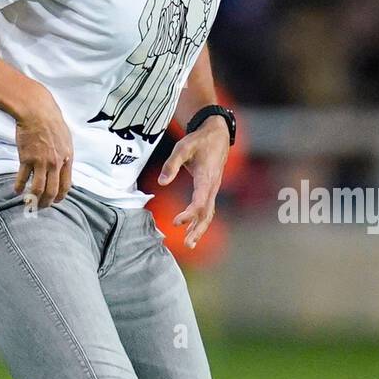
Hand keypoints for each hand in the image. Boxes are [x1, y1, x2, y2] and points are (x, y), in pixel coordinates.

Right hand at [13, 87, 73, 208]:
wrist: (37, 112)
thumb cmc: (52, 122)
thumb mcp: (66, 140)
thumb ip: (65, 155)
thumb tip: (64, 166)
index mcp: (67, 159)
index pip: (66, 185)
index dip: (60, 196)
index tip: (55, 201)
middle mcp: (56, 164)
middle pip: (52, 190)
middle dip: (46, 202)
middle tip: (41, 207)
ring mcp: (41, 162)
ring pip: (38, 188)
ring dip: (33, 198)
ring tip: (28, 202)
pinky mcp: (26, 158)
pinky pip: (22, 177)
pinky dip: (18, 186)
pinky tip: (16, 191)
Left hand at [157, 116, 228, 248]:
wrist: (217, 135)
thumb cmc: (199, 140)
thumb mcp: (183, 147)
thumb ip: (171, 164)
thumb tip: (161, 182)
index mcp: (206, 178)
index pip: (199, 202)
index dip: (189, 214)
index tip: (176, 222)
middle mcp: (212, 187)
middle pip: (207, 214)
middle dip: (197, 230)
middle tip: (187, 244)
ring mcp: (213, 189)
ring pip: (208, 214)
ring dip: (199, 229)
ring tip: (188, 243)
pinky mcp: (210, 189)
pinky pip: (207, 209)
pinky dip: (200, 221)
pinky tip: (192, 230)